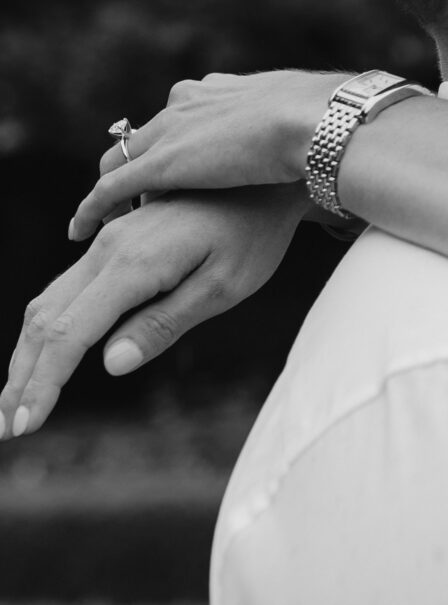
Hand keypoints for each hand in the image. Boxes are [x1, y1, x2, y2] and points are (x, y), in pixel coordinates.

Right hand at [3, 189, 307, 437]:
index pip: (70, 333)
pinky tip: (42, 356)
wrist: (264, 175)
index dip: (44, 383)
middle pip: (45, 320)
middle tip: (6, 430)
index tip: (27, 426)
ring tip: (13, 403)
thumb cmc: (253, 234)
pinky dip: (46, 329)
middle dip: (20, 378)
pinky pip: (66, 288)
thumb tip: (111, 366)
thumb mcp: (223, 286)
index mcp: (132, 264)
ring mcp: (108, 241)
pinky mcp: (115, 240)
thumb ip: (164, 324)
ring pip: (48, 303)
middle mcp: (107, 249)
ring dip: (26, 355)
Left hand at [69, 71, 345, 235]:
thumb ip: (281, 131)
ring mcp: (169, 132)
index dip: (172, 148)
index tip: (180, 173)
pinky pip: (109, 190)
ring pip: (121, 163)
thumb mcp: (295, 122)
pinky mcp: (160, 163)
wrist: (311, 121)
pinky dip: (91, 210)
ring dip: (112, 191)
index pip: (178, 120)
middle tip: (137, 203)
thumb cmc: (319, 124)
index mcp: (215, 91)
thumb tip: (294, 146)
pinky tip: (80, 232)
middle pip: (144, 140)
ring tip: (104, 221)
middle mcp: (184, 104)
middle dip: (138, 170)